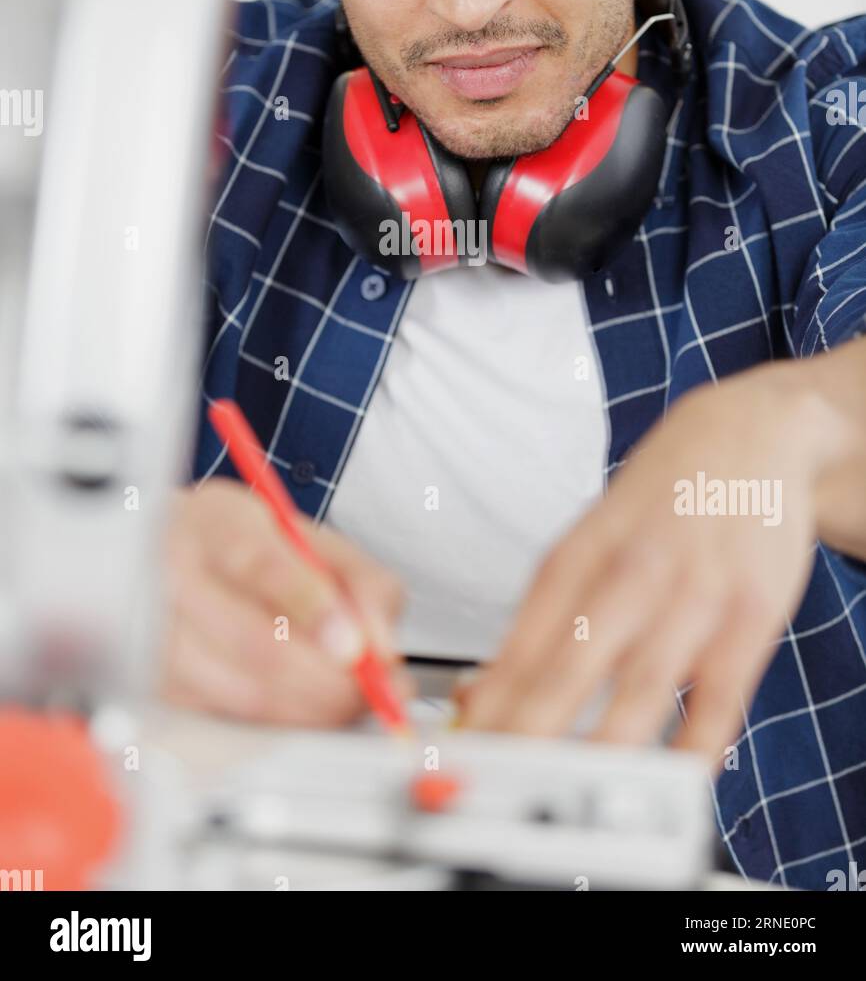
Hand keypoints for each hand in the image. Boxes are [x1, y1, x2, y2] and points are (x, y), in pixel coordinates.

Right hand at [159, 478, 410, 724]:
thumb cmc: (249, 550)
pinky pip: (230, 724)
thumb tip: (382, 648)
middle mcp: (174, 579)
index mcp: (216, 526)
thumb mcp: (313, 540)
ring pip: (242, 694)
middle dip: (326, 679)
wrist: (172, 559)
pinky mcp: (158, 689)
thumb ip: (363, 582)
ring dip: (310, 708)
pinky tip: (304, 710)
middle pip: (253, 643)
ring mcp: (157, 637)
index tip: (354, 647)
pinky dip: (280, 726)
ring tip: (346, 700)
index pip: (260, 564)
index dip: (311, 606)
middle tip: (370, 690)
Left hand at [458, 365, 853, 759]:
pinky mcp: (751, 616)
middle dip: (528, 732)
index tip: (464, 748)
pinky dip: (694, 744)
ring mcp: (693, 596)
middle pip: (569, 667)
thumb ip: (546, 613)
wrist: (747, 433)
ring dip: (602, 750)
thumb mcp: (590, 535)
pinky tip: (669, 776)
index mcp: (579, 553)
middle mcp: (630, 572)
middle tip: (497, 782)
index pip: (522, 639)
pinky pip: (720, 697)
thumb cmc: (659, 496)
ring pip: (639, 688)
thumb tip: (487, 692)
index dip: (490, 703)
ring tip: (568, 794)